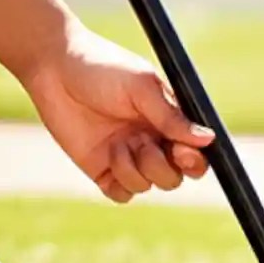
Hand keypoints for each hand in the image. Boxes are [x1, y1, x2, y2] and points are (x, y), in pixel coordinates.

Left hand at [18, 25, 215, 202]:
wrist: (54, 68)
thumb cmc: (103, 68)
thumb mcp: (142, 88)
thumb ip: (172, 117)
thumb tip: (208, 139)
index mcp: (169, 122)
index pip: (196, 154)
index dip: (194, 160)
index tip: (180, 151)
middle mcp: (152, 142)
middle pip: (175, 177)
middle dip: (162, 167)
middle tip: (143, 144)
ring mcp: (127, 157)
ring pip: (148, 185)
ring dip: (135, 169)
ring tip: (117, 143)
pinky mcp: (101, 169)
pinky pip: (122, 194)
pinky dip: (120, 183)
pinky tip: (108, 157)